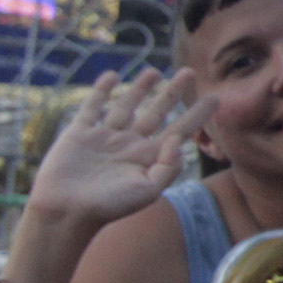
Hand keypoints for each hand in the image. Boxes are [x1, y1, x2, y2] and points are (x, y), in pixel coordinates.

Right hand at [25, 70, 215, 227]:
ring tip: (154, 71)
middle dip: (173, 92)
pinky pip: (92, 107)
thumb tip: (178, 138)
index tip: (216, 97)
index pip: (180, 130)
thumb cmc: (109, 206)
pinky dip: (101, 91)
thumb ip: (169, 166)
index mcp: (148, 158)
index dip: (198, 114)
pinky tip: (111, 76)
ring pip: (127, 106)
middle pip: (157, 112)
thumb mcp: (148, 190)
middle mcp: (129, 145)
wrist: (66, 211)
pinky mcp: (79, 133)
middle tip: (189, 72)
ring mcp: (104, 138)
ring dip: (140, 88)